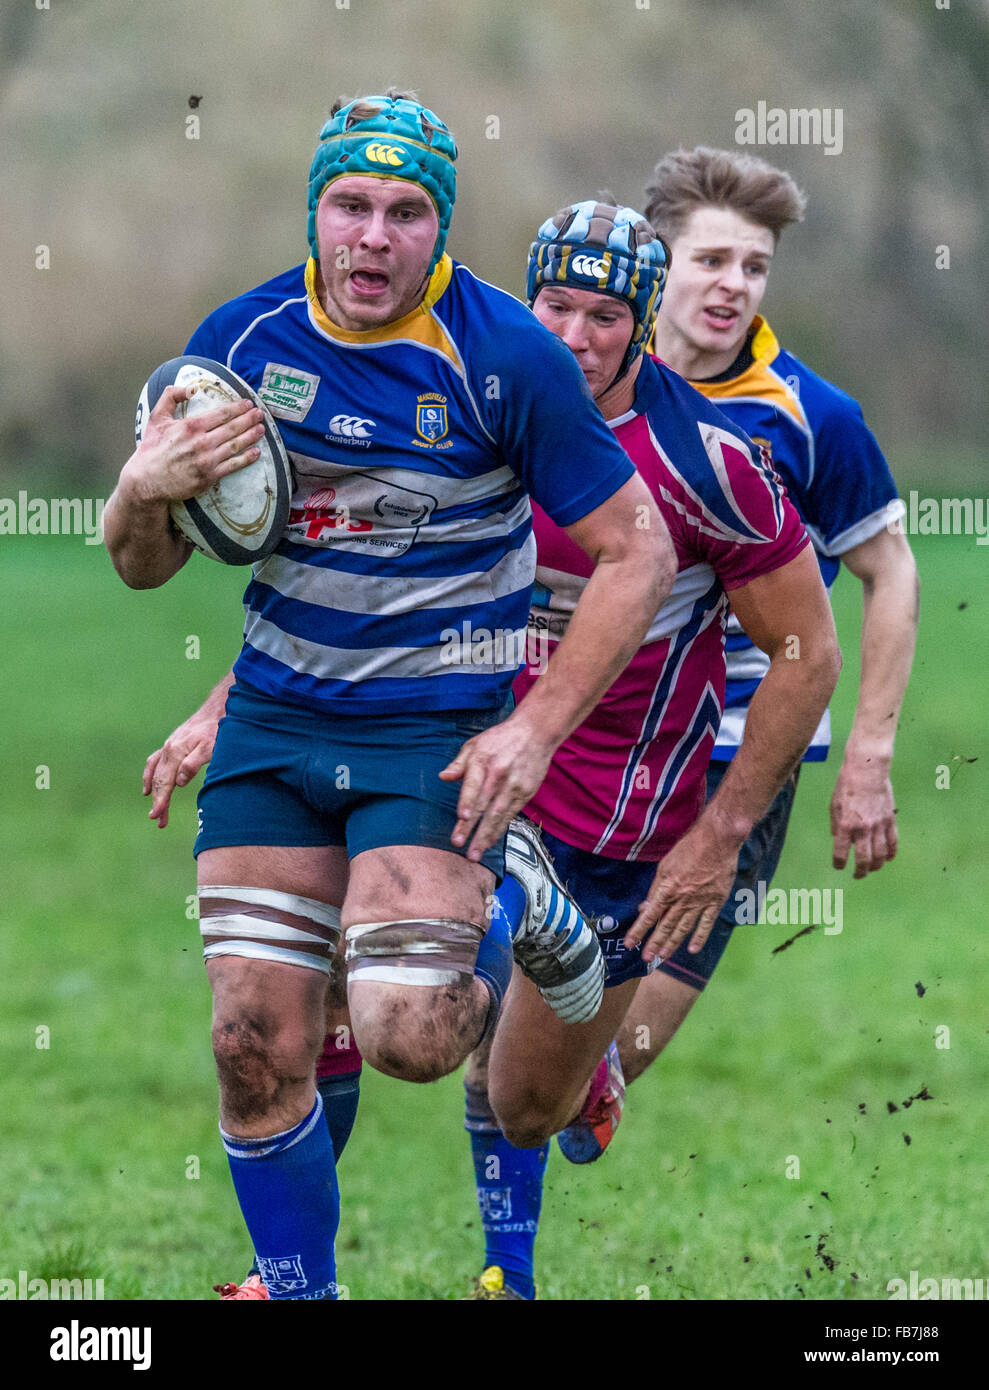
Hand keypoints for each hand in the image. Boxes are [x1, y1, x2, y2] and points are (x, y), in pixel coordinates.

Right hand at [126, 386, 265, 505]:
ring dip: (251, 436)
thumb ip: (170, 397)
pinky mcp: (210, 477)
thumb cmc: (152, 449)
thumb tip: (189, 387)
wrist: (147, 481)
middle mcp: (202, 443)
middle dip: (249, 419)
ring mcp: (207, 460)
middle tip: (260, 413)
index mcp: (191, 426)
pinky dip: (247, 458)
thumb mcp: (156, 417)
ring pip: (235, 445)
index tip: (248, 403)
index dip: (238, 408)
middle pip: (232, 428)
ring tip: (262, 429)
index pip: (221, 414)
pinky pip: (233, 466)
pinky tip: (256, 452)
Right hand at [143, 709, 219, 826]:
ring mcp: (168, 747)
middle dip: (158, 802)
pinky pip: (155, 762)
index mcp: (175, 753)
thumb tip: (179, 782)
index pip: (164, 783)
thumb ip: (193, 764)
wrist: (217, 708)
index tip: (157, 816)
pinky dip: (150, 775)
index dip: (161, 801)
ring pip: (155, 772)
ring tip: (155, 808)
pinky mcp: (172, 745)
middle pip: (158, 781)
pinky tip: (149, 784)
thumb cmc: (216, 729)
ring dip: (153, 790)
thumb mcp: (210, 747)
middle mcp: (168, 750)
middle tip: (159, 821)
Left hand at [439, 714, 556, 861]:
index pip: (475, 784)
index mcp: (484, 761)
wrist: (536, 732)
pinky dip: (499, 829)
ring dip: (485, 836)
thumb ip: (459, 763)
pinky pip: (510, 815)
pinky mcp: (526, 793)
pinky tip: (489, 842)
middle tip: (459, 845)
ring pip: (498, 815)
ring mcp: (515, 786)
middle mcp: (500, 775)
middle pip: (484, 805)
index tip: (462, 816)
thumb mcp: (475, 744)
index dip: (468, 801)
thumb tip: (443, 777)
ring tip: (475, 853)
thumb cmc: (500, 739)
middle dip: (472, 827)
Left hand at [624, 816, 740, 962]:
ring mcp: (701, 902)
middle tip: (646, 959)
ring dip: (672, 943)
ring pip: (684, 927)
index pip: (649, 915)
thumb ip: (656, 888)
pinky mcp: (716, 901)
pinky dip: (699, 937)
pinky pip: (706, 923)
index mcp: (668, 888)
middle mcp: (683, 899)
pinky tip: (692, 949)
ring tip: (663, 956)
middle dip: (654, 943)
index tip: (629, 944)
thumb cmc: (689, 848)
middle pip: (666, 925)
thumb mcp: (665, 865)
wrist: (718, 840)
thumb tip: (645, 907)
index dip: (639, 930)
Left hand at [830, 754, 896, 877]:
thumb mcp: (833, 805)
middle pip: (864, 860)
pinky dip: (891, 854)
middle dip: (861, 872)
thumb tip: (838, 839)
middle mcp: (862, 829)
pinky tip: (888, 858)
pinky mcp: (890, 820)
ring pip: (880, 855)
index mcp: (844, 825)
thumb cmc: (846, 785)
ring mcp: (878, 825)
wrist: (867, 770)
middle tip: (858, 875)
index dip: (839, 864)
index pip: (840, 853)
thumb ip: (836, 825)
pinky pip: (893, 843)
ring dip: (876, 866)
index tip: (839, 866)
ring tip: (872, 868)